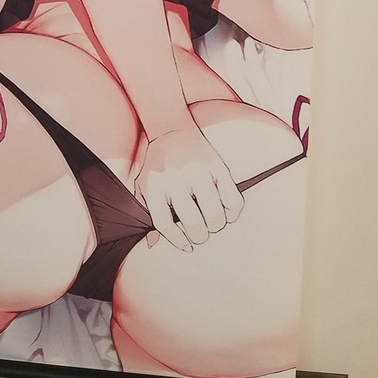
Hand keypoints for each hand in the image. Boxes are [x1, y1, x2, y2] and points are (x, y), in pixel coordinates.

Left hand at [135, 124, 244, 249]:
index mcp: (155, 186)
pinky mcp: (217, 166)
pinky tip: (226, 211)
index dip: (177, 240)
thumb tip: (153, 244)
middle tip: (201, 234)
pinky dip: (232, 211)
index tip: (187, 246)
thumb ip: (146, 213)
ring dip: (216, 225)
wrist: (172, 131)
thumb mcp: (144, 186)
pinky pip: (232, 199)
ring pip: (215, 214)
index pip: (165, 224)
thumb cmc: (158, 166)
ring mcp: (198, 172)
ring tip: (213, 223)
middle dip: (200, 235)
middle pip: (193, 223)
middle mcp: (176, 179)